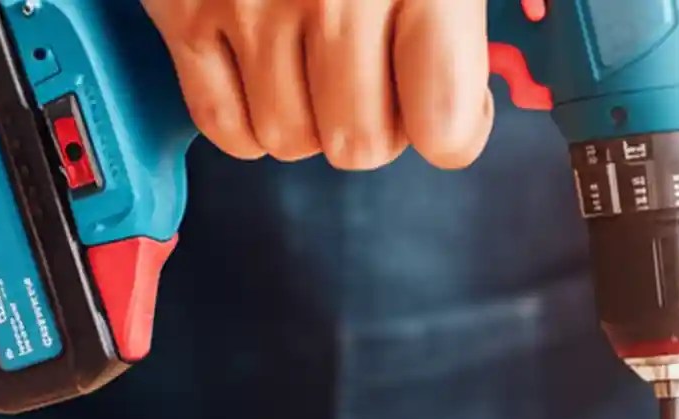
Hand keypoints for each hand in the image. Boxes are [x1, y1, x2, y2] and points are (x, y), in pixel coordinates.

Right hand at [141, 0, 493, 169]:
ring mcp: (252, 4)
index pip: (444, 126)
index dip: (454, 130)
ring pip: (292, 141)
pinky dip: (252, 124)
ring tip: (322, 68)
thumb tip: (493, 71)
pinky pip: (223, 123)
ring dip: (314, 121)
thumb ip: (481, 3)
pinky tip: (274, 81)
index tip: (450, 110)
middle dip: (381, 126)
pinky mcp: (185, 7)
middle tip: (381, 80)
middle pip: (363, 144)